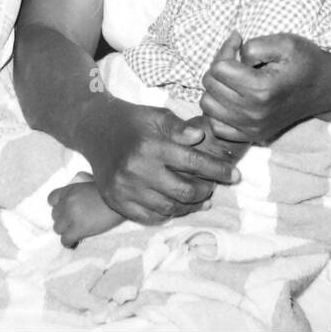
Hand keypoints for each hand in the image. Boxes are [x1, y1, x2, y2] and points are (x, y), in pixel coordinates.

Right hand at [86, 102, 239, 224]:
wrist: (95, 130)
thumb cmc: (133, 120)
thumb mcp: (157, 115)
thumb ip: (179, 127)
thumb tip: (200, 136)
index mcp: (150, 146)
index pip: (193, 162)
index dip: (218, 169)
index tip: (235, 174)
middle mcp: (137, 170)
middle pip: (183, 190)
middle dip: (206, 190)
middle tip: (215, 186)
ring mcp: (126, 189)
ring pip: (168, 207)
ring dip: (190, 205)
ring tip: (202, 198)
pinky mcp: (117, 202)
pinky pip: (150, 216)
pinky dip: (169, 213)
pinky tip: (179, 205)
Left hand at [199, 30, 330, 144]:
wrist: (325, 88)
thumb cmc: (305, 61)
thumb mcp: (284, 41)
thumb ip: (253, 46)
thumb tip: (233, 57)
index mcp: (261, 90)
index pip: (218, 68)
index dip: (227, 50)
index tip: (239, 44)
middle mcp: (254, 113)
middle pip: (210, 85)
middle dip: (220, 67)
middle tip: (238, 59)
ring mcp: (252, 128)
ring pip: (207, 105)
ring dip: (217, 88)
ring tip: (234, 78)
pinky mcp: (251, 136)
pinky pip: (215, 125)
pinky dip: (219, 110)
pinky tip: (233, 97)